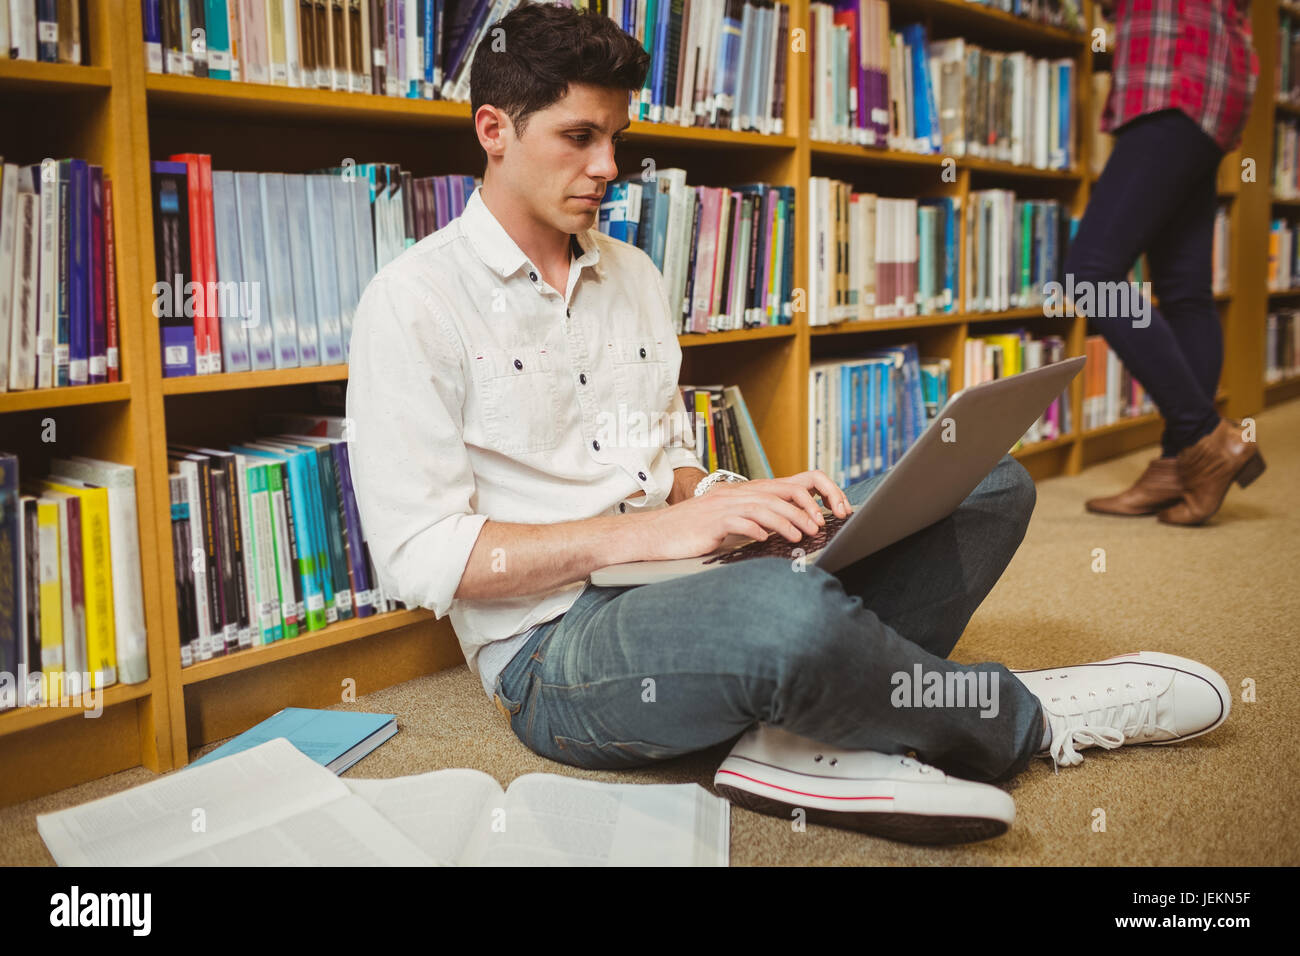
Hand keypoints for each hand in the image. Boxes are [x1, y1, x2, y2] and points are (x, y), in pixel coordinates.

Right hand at [635, 470, 851, 561]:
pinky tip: (766, 540)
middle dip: (807, 507)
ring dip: (789, 520)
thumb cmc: (690, 533)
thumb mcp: (727, 524)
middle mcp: (736, 493)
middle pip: (782, 491)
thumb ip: (753, 522)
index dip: (813, 496)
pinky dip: (757, 529)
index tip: (828, 513)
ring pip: (765, 505)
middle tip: (821, 525)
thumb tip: (785, 532)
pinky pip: (739, 520)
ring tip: (803, 535)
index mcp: (743, 492)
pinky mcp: (711, 521)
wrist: (654, 535)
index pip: (788, 484)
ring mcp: (723, 506)